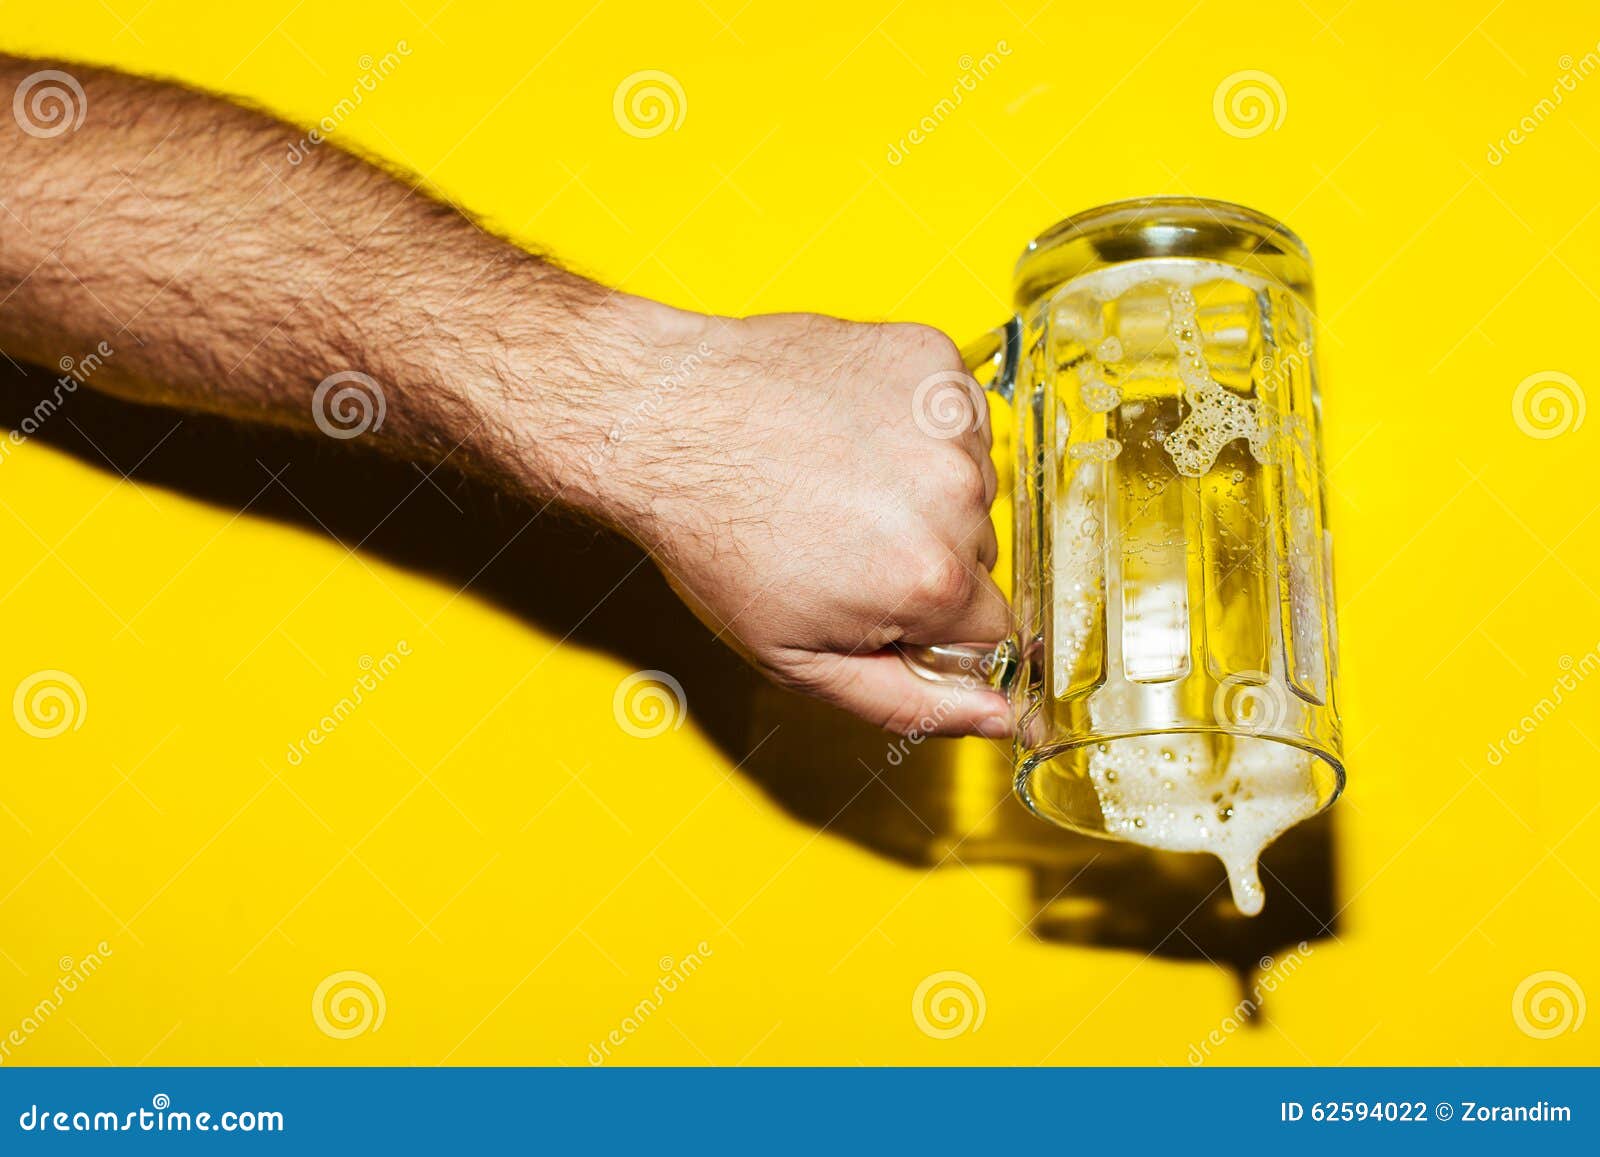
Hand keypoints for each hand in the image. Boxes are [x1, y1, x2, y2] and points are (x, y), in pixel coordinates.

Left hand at [596, 311, 1012, 737]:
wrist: (661, 420)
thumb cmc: (713, 539)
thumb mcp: (797, 658)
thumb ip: (909, 703)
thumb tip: (1000, 720)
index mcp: (931, 579)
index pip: (993, 630)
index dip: (932, 625)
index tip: (880, 601)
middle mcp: (957, 494)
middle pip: (980, 554)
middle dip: (926, 557)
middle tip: (840, 538)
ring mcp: (947, 417)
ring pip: (970, 483)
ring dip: (923, 488)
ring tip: (836, 480)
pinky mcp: (931, 357)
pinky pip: (956, 414)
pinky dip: (915, 424)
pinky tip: (849, 431)